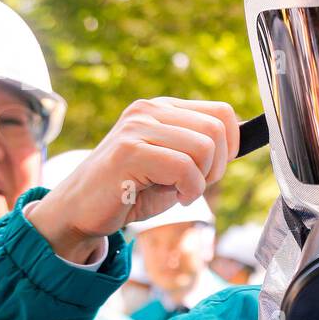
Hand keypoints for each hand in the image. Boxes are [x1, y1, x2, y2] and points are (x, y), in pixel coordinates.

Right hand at [27, 98, 238, 263]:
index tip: (212, 170)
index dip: (231, 145)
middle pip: (217, 129)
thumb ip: (200, 150)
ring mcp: (137, 127)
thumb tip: (239, 143)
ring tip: (180, 191)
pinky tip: (174, 198)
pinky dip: (190, 191)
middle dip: (217, 166)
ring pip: (204, 147)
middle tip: (195, 185)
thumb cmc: (131, 191)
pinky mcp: (129, 151)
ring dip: (201, 180)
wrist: (79, 211)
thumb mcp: (173, 165)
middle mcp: (149, 110)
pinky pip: (184, 167)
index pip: (222, 112)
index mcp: (162, 108)